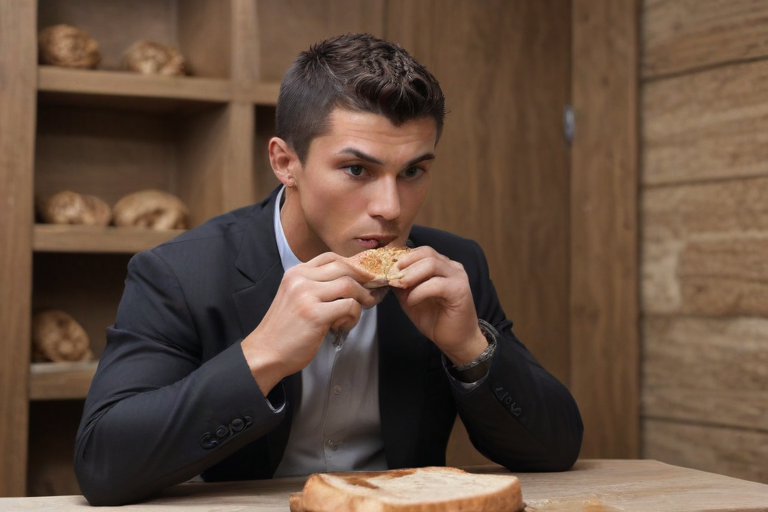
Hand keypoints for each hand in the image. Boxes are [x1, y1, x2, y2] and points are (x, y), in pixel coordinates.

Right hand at [241, 252, 383, 394]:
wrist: (266, 353)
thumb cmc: (285, 330)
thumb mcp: (296, 298)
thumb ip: (317, 287)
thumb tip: (353, 282)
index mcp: (296, 272)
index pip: (332, 257)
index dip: (353, 265)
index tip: (364, 277)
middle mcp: (300, 279)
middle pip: (344, 267)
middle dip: (364, 280)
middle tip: (372, 293)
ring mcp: (307, 295)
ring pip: (350, 285)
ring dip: (361, 299)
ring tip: (356, 313)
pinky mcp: (315, 314)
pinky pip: (349, 306)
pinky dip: (354, 317)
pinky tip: (343, 326)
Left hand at [388, 247, 487, 365]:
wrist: (456, 340)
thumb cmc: (435, 319)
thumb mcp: (411, 298)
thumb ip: (402, 285)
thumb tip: (385, 274)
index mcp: (441, 265)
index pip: (421, 251)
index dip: (402, 258)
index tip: (387, 269)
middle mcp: (451, 267)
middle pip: (426, 253)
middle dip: (405, 264)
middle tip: (391, 276)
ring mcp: (457, 277)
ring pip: (431, 264)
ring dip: (411, 275)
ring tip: (400, 286)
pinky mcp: (459, 290)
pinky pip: (436, 284)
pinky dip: (419, 291)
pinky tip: (412, 301)